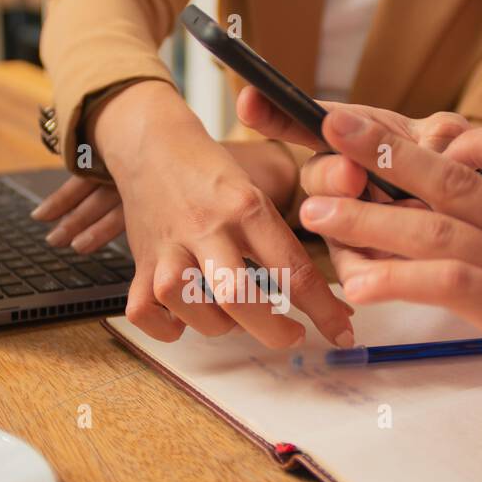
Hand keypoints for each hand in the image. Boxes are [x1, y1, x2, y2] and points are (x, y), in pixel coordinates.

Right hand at [41, 83, 353, 349]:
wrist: (154, 145)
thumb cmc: (215, 178)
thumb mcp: (260, 199)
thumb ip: (289, 251)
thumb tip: (337, 307)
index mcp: (247, 208)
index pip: (293, 268)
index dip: (323, 311)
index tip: (342, 334)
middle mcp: (207, 228)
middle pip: (237, 295)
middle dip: (272, 330)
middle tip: (290, 335)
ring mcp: (169, 246)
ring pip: (186, 304)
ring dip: (216, 324)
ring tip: (232, 316)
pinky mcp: (140, 261)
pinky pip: (143, 310)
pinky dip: (165, 327)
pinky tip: (186, 320)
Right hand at [236, 86, 470, 281]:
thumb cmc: (458, 178)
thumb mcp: (452, 146)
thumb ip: (443, 137)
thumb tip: (439, 139)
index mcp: (358, 139)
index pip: (308, 122)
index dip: (274, 112)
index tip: (248, 100)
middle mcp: (342, 180)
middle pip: (317, 176)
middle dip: (330, 174)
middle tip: (352, 174)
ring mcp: (348, 224)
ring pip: (330, 224)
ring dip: (350, 219)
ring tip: (387, 219)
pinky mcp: (364, 267)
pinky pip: (353, 270)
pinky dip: (365, 268)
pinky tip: (381, 266)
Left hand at [297, 110, 481, 481]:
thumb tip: (462, 245)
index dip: (449, 133)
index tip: (396, 126)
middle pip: (458, 174)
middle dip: (388, 146)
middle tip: (332, 125)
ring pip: (443, 225)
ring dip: (371, 216)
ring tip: (318, 212)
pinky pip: (453, 283)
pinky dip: (399, 278)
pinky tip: (360, 286)